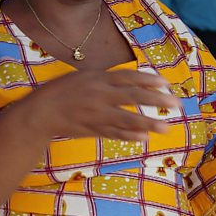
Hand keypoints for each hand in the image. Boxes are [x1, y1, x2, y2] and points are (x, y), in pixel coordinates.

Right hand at [26, 69, 181, 140]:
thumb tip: (131, 82)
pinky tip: (144, 138)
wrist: (39, 113)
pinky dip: (129, 135)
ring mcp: (96, 113)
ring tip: (166, 128)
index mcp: (98, 78)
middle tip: (176, 105)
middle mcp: (99, 94)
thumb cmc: (61, 91)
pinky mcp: (92, 129)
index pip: (129, 77)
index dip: (149, 80)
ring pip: (126, 118)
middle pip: (133, 96)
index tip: (166, 83)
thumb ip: (106, 79)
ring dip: (147, 123)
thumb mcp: (84, 77)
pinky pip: (114, 133)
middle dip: (156, 100)